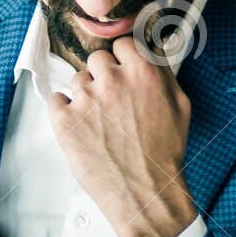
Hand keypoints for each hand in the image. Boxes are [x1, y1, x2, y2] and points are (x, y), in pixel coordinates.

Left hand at [46, 37, 196, 236]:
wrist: (145, 192)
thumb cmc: (163, 155)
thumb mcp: (180, 106)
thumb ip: (164, 73)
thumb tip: (152, 52)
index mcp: (142, 72)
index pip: (122, 44)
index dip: (122, 59)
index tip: (120, 71)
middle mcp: (112, 80)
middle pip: (96, 59)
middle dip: (102, 76)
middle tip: (110, 101)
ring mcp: (86, 99)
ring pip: (77, 80)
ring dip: (85, 95)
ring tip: (99, 122)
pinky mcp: (65, 120)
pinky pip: (55, 100)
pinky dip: (63, 110)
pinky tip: (79, 126)